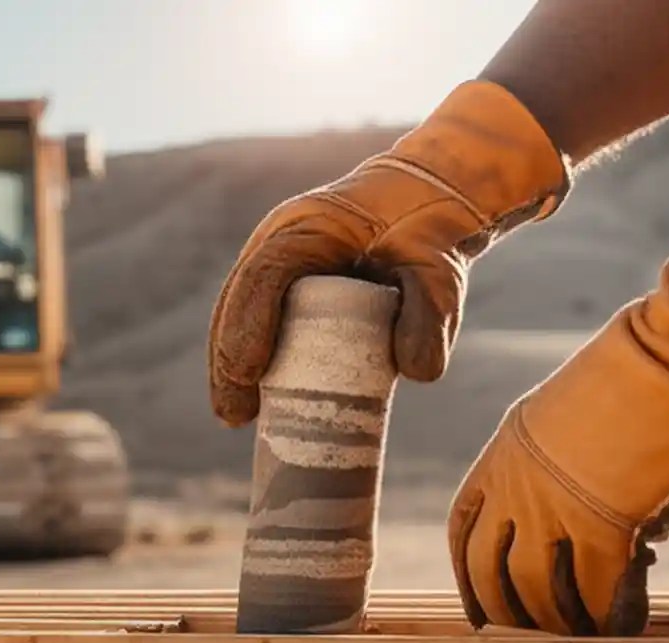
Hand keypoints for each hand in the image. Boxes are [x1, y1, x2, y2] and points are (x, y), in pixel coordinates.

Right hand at [208, 80, 568, 426]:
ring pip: (237, 312)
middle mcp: (282, 241)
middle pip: (237, 299)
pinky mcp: (287, 288)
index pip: (265, 274)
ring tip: (236, 414)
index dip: (248, 325)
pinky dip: (248, 359)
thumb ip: (432, 312)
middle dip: (228, 359)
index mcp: (310, 225)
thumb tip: (417, 372)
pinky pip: (255, 322)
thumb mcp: (440, 268)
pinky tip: (252, 401)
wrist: (429, 201)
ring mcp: (279, 263)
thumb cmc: (430, 232)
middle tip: (234, 415)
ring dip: (230, 364)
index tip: (248, 377)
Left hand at [448, 185, 668, 635]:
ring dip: (553, 622)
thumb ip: (555, 470)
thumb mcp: (561, 418)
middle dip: (501, 611)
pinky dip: (607, 616)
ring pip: (535, 588)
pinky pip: (596, 590)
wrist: (664, 362)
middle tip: (517, 640)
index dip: (467, 573)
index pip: (463, 527)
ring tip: (570, 640)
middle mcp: (515, 487)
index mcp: (499, 457)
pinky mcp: (602, 525)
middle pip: (489, 569)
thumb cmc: (626, 382)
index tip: (477, 603)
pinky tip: (619, 627)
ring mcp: (553, 508)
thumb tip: (585, 524)